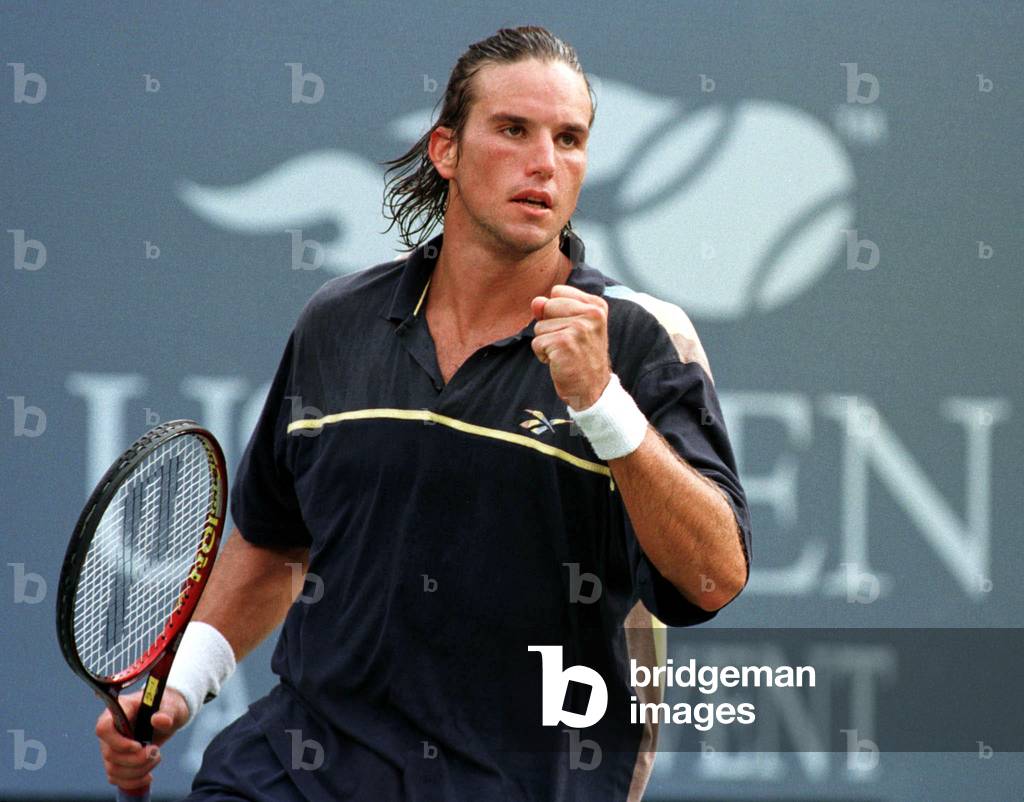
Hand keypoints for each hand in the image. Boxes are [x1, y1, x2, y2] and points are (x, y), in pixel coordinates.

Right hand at [94, 687, 189, 790]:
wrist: (168, 716)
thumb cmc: (167, 707)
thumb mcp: (172, 707)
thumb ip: (167, 712)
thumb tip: (159, 720)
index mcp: (120, 711)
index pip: (104, 728)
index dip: (119, 742)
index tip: (138, 746)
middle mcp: (111, 730)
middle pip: (110, 753)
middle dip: (135, 759)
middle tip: (155, 752)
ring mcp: (111, 746)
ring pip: (113, 769)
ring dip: (137, 771)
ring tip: (156, 758)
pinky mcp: (116, 760)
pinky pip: (116, 777)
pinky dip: (133, 781)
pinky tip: (148, 776)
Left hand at [531, 284, 610, 409]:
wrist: (592, 389)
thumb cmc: (581, 357)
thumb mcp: (572, 327)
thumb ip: (553, 310)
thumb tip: (536, 301)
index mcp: (596, 305)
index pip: (558, 292)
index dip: (556, 311)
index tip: (572, 329)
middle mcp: (591, 313)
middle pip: (547, 306)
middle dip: (549, 326)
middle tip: (568, 343)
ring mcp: (578, 327)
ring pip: (539, 326)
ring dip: (546, 343)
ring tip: (565, 353)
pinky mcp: (564, 343)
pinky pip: (536, 342)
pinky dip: (543, 355)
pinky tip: (560, 362)